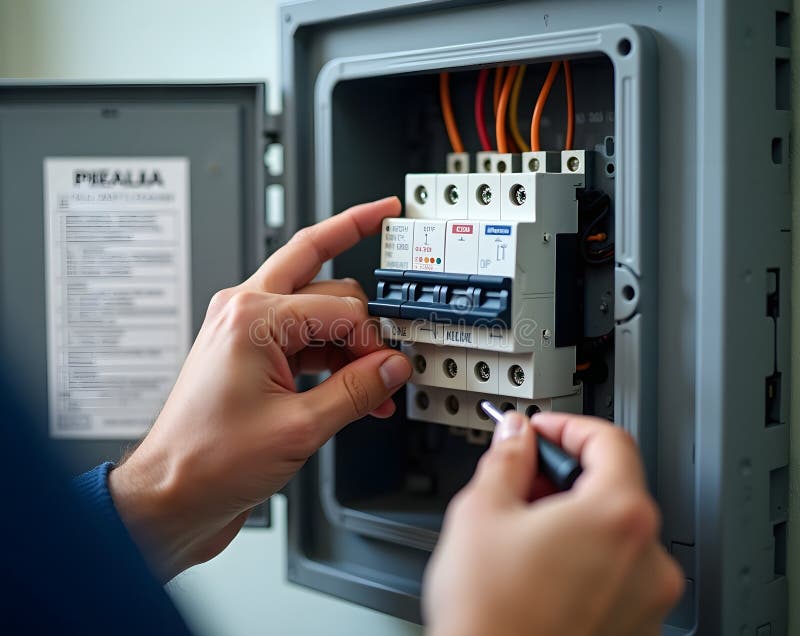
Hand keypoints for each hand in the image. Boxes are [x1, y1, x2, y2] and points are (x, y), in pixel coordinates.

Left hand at [108, 197, 411, 579]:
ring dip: (352, 342)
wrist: (171, 495)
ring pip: (319, 310)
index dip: (373, 342)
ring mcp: (246, 333)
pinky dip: (335, 360)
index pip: (341, 307)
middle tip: (397, 339)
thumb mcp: (299, 427)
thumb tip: (393, 367)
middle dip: (365, 318)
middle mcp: (245, 312)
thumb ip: (357, 391)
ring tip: (377, 383)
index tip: (389, 373)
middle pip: (328, 281)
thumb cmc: (206, 462)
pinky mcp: (252, 356)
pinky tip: (357, 389)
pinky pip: (305, 339)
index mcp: (252, 316)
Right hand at [423, 412, 683, 635]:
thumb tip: (516, 435)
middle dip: (565, 478)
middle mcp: (649, 559)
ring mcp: (647, 600)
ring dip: (573, 521)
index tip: (542, 430)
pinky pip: (616, 575)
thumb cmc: (489, 616)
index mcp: (618, 516)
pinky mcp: (636, 630)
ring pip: (613, 534)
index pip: (610, 440)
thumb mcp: (481, 512)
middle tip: (522, 483)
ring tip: (522, 536)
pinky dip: (583, 561)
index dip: (568, 425)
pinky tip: (539, 572)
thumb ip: (506, 459)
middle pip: (614, 488)